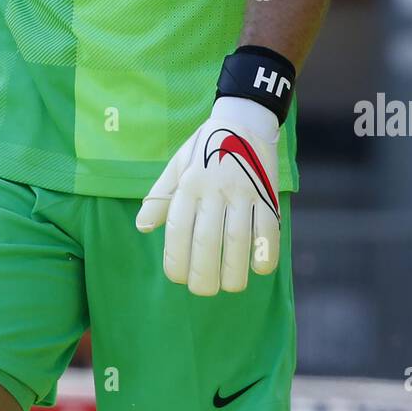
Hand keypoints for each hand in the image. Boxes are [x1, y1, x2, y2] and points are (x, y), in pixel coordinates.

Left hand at [135, 96, 280, 295]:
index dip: (176, 260)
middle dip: (203, 275)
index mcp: (189, 183)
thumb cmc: (205, 148)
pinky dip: (265, 253)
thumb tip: (142, 228)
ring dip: (233, 271)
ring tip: (228, 287)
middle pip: (207, 240)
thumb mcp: (177, 166)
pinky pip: (269, 228)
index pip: (178, 228)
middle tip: (202, 290)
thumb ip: (160, 198)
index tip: (177, 278)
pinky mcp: (268, 193)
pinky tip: (258, 269)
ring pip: (238, 239)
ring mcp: (244, 191)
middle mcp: (214, 187)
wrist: (244, 120)